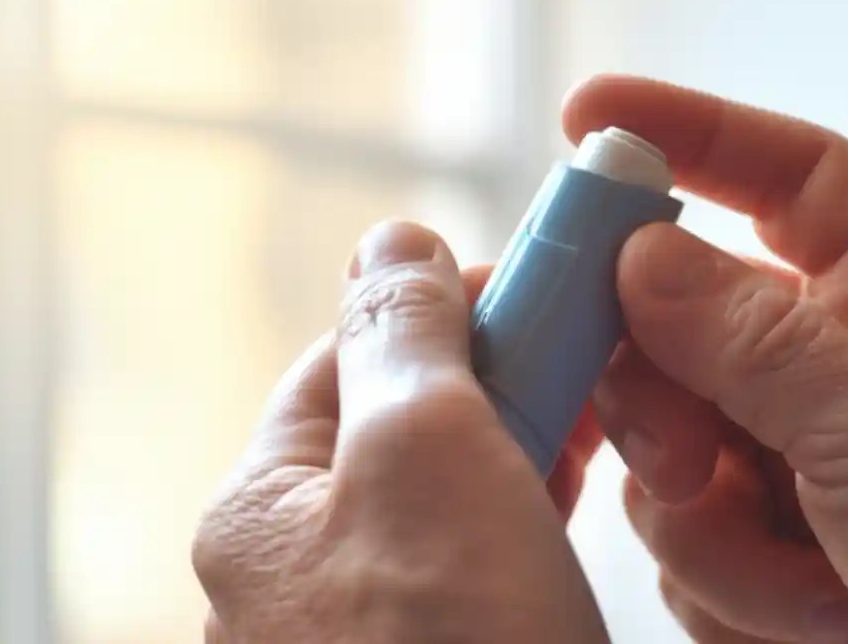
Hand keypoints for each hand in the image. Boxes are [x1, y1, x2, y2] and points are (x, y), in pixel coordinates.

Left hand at [192, 222, 607, 643]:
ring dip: (517, 450)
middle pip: (400, 429)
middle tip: (579, 368)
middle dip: (495, 385)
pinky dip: (522, 523)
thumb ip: (402, 335)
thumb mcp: (422, 451)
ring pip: (445, 498)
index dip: (445, 311)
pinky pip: (473, 562)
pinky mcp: (434, 641)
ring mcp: (360, 622)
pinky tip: (568, 507)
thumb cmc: (448, 638)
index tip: (538, 288)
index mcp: (258, 514)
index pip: (350, 360)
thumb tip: (390, 243)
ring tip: (589, 431)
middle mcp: (293, 571)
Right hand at [565, 75, 847, 642]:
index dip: (692, 131)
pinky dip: (723, 587)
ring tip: (813, 588)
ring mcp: (782, 456)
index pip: (786, 175)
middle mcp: (825, 367)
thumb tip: (638, 256)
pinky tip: (810, 620)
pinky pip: (671, 535)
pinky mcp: (754, 540)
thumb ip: (756, 342)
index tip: (589, 120)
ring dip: (714, 527)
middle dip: (663, 395)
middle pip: (673, 316)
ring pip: (657, 440)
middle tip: (683, 458)